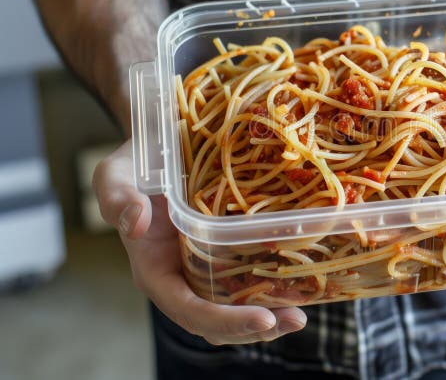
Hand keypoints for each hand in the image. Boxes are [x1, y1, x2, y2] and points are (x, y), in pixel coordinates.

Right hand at [92, 139, 307, 343]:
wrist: (157, 145)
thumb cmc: (135, 163)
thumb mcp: (115, 174)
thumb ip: (118, 199)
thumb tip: (136, 224)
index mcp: (153, 270)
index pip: (188, 310)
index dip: (224, 320)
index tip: (263, 319)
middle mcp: (180, 277)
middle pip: (217, 321)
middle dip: (256, 328)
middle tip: (297, 320)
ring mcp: (202, 269)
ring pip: (235, 308)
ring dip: (269, 317)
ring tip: (302, 314)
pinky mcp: (223, 253)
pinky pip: (247, 280)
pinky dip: (272, 289)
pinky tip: (300, 285)